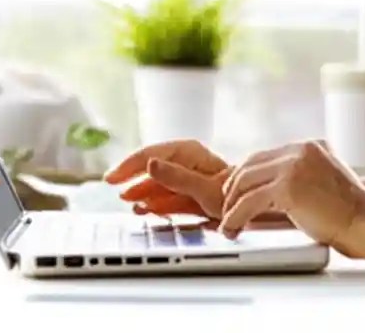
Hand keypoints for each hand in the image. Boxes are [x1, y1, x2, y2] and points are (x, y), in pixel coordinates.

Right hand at [103, 139, 232, 218]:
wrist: (251, 211)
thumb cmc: (234, 196)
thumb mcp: (202, 188)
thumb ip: (174, 177)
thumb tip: (150, 164)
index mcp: (188, 152)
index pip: (150, 154)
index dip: (129, 166)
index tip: (113, 178)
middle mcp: (186, 162)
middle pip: (151, 166)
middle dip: (132, 177)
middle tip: (113, 186)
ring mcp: (188, 178)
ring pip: (158, 183)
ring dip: (142, 192)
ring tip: (130, 202)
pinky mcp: (191, 194)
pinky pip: (167, 195)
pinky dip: (155, 202)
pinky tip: (146, 209)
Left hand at [220, 140, 364, 252]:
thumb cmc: (351, 210)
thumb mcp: (325, 178)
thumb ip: (301, 175)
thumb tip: (270, 190)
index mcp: (308, 146)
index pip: (265, 155)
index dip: (246, 174)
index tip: (237, 190)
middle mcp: (299, 150)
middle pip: (251, 165)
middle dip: (234, 187)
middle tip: (227, 206)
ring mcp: (293, 166)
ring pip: (245, 182)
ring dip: (231, 205)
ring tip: (227, 223)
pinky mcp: (288, 187)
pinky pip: (249, 202)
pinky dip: (235, 217)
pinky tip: (232, 228)